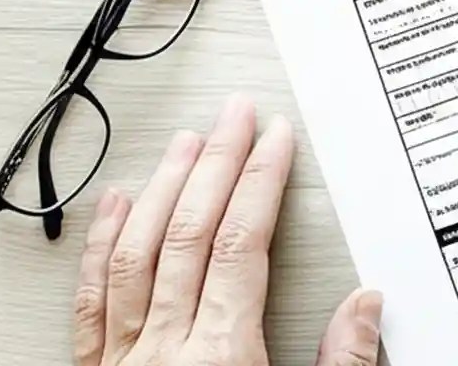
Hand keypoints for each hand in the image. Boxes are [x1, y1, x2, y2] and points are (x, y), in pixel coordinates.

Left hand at [73, 95, 382, 365]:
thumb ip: (339, 362)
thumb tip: (366, 305)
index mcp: (224, 357)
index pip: (243, 244)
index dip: (261, 182)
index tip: (276, 141)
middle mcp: (167, 350)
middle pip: (191, 234)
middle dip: (219, 163)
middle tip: (236, 116)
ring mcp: (125, 360)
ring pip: (138, 254)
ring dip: (165, 188)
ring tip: (187, 143)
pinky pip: (92, 300)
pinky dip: (103, 246)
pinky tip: (116, 204)